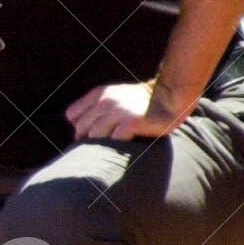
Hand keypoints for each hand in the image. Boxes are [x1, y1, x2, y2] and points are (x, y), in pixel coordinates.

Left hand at [65, 81, 187, 140]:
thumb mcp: (115, 96)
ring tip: (110, 151)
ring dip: (100, 145)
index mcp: (100, 93)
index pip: (72, 115)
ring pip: (95, 135)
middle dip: (87, 140)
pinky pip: (114, 139)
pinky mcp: (132, 122)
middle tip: (99, 149)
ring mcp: (119, 111)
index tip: (88, 137)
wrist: (171, 97)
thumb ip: (96, 107)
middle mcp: (106, 101)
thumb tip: (77, 132)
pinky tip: (123, 147)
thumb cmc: (142, 102)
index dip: (78, 128)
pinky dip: (116, 145)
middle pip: (81, 128)